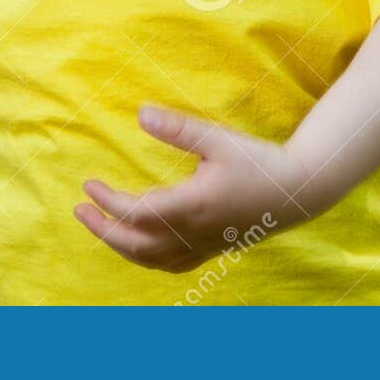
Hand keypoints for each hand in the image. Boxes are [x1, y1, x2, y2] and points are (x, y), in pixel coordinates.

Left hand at [73, 105, 315, 273]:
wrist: (299, 191)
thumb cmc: (258, 161)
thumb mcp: (217, 138)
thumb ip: (177, 129)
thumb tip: (140, 113)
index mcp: (191, 207)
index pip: (136, 214)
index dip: (107, 203)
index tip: (87, 185)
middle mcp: (193, 233)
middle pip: (136, 246)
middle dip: (103, 231)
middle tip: (79, 211)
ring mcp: (203, 245)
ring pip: (152, 260)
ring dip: (121, 247)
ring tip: (102, 227)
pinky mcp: (213, 248)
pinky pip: (171, 265)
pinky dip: (147, 259)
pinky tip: (142, 247)